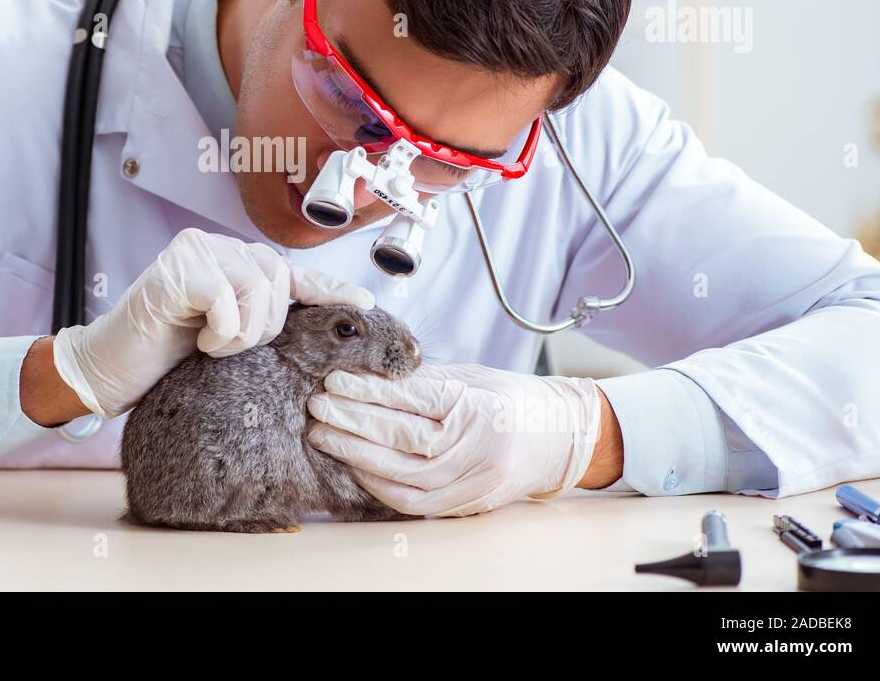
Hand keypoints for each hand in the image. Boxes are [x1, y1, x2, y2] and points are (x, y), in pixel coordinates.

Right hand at [53, 228, 373, 417]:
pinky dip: (220, 329)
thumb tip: (319, 325)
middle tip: (229, 347)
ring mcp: (193, 252)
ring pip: (257, 287)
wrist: (109, 369)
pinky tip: (197, 339)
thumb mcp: (225, 335)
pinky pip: (226, 298)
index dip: (328, 288)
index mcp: (230, 259)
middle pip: (278, 278)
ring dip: (243, 332)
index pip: (290, 271)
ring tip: (211, 346)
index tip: (364, 305)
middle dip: (266, 326)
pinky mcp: (176, 271)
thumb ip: (259, 317)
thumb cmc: (165, 356)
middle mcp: (214, 245)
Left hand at [306, 363, 602, 516]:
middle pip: (403, 438)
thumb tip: (366, 376)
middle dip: (352, 422)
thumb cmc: (510, 399)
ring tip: (323, 435)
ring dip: (356, 455)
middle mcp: (478, 446)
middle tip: (317, 407)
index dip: (368, 391)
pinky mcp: (469, 504)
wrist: (562, 438)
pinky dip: (378, 485)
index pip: (413, 399)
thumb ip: (422, 381)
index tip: (333, 381)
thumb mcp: (471, 377)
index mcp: (479, 405)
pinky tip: (353, 465)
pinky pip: (414, 501)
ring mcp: (475, 480)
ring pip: (403, 474)